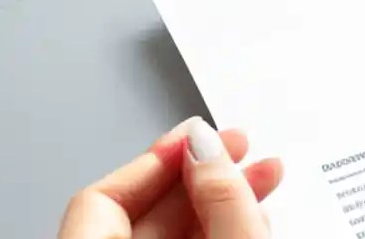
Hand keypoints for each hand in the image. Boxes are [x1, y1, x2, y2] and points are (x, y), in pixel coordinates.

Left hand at [57, 117, 282, 238]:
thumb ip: (221, 201)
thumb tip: (209, 148)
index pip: (99, 199)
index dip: (154, 162)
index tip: (199, 137)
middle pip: (138, 215)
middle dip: (199, 176)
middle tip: (240, 149)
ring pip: (165, 237)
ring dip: (218, 202)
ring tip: (264, 178)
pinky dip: (216, 232)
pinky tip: (251, 216)